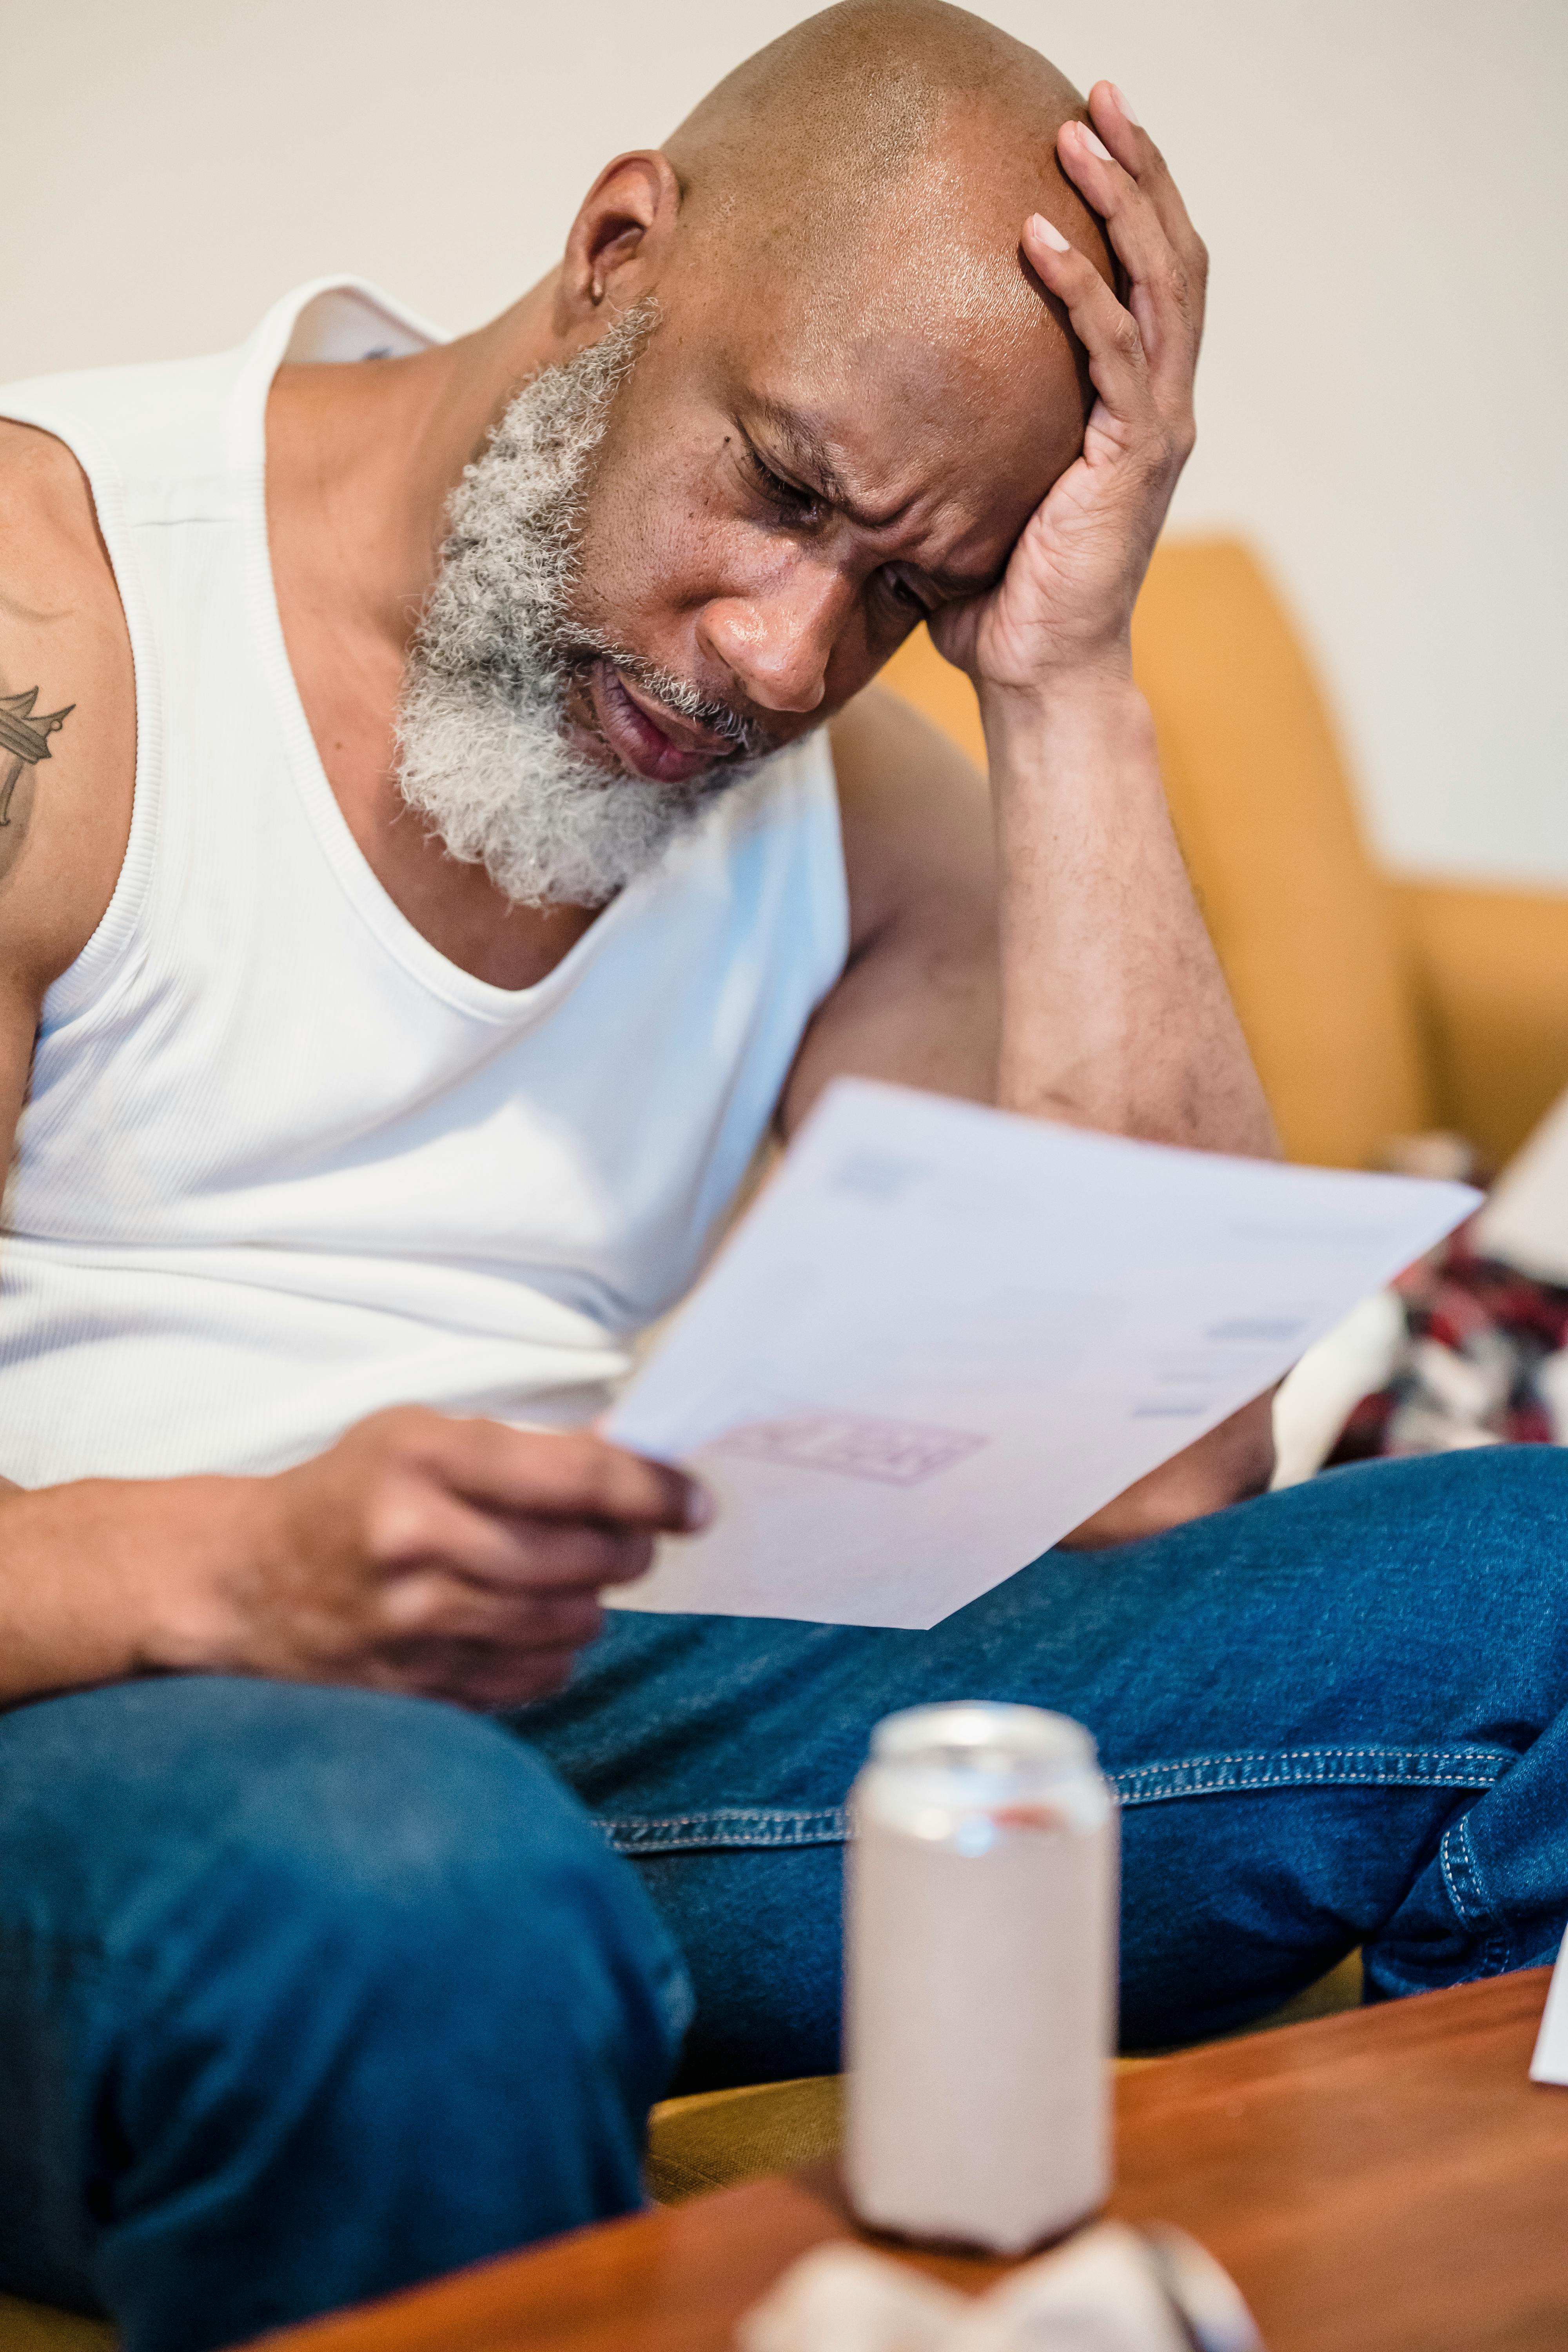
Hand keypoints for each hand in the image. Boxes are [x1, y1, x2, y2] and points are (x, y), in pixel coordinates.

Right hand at [166, 1407, 707, 1709]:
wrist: (244, 1584)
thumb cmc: (349, 1494)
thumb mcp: (421, 1436)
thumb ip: (526, 1451)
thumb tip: (637, 1460)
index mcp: (424, 1457)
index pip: (576, 1476)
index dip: (653, 1491)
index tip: (696, 1503)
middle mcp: (420, 1539)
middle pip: (584, 1557)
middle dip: (629, 1548)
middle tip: (631, 1539)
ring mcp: (416, 1622)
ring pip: (568, 1623)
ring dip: (591, 1602)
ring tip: (570, 1578)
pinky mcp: (417, 1685)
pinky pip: (534, 1677)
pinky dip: (553, 1654)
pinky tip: (528, 1626)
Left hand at [934, 82, 1206, 695]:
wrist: (1037, 678)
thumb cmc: (1004, 604)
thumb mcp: (978, 499)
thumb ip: (956, 446)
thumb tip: (874, 410)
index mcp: (1133, 409)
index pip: (1150, 280)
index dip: (1133, 202)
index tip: (1092, 135)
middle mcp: (1157, 406)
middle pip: (1170, 258)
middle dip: (1139, 170)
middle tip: (1098, 98)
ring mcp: (1153, 429)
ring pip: (1159, 285)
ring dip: (1121, 201)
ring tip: (1078, 134)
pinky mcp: (1134, 458)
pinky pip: (1112, 354)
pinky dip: (1081, 291)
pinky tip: (1038, 241)